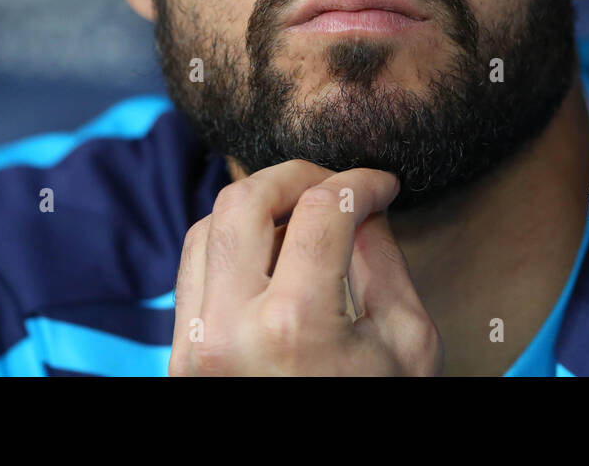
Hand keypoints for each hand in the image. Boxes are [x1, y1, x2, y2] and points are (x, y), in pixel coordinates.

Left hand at [169, 159, 442, 374]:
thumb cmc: (378, 413)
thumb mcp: (407, 343)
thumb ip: (383, 261)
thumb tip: (361, 201)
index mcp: (296, 327)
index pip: (323, 208)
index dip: (361, 181)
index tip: (384, 185)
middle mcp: (230, 330)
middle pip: (243, 198)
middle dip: (297, 175)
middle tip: (336, 185)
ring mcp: (195, 345)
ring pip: (205, 226)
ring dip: (259, 207)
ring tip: (305, 222)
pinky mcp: (181, 357)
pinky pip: (193, 269)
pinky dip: (230, 245)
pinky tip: (273, 257)